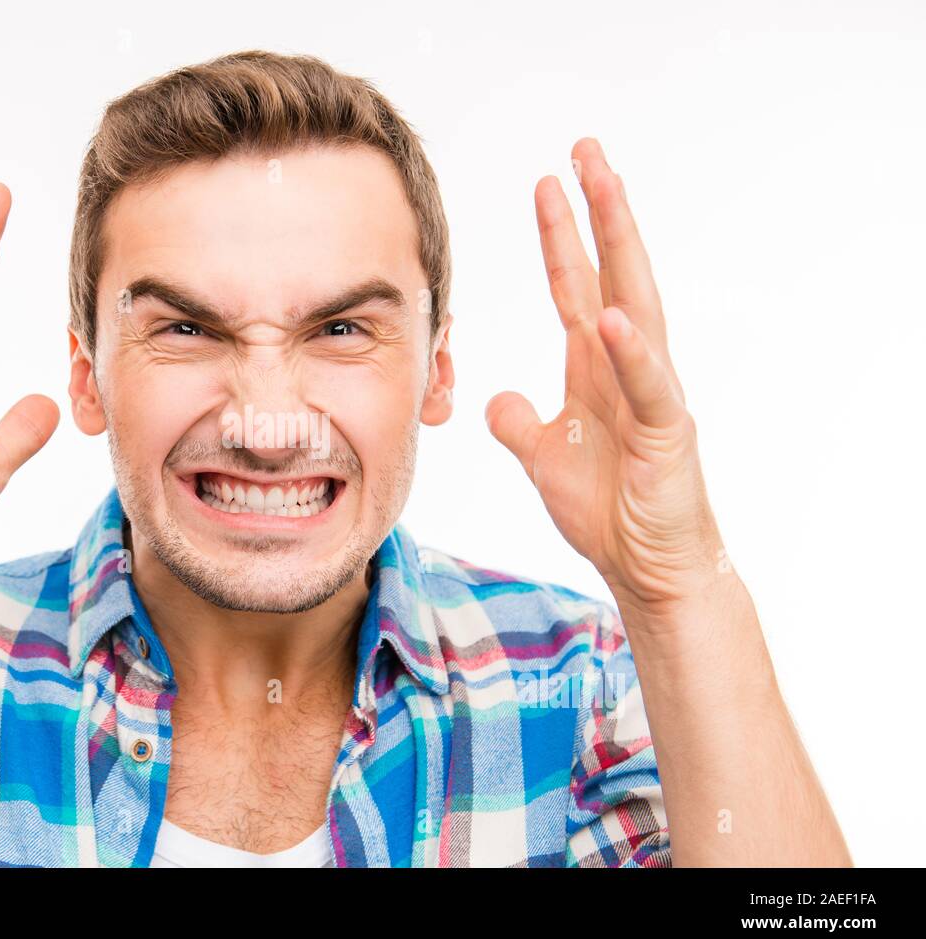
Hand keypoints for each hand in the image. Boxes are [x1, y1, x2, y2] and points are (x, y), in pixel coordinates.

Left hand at [486, 138, 722, 609]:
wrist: (647, 566)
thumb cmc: (607, 509)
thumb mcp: (545, 457)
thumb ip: (520, 422)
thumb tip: (495, 398)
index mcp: (596, 367)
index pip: (575, 285)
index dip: (561, 235)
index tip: (548, 181)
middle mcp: (628, 367)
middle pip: (612, 273)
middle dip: (599, 210)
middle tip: (585, 148)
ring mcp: (653, 394)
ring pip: (637, 306)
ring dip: (620, 246)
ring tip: (605, 189)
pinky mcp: (668, 434)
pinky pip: (648, 385)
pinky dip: (630, 350)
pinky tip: (611, 314)